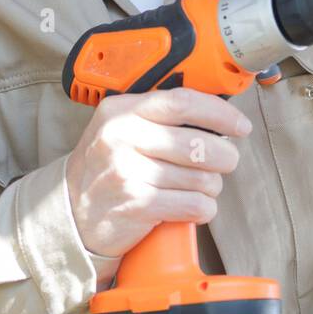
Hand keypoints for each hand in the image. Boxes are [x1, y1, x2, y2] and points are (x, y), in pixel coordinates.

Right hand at [64, 87, 251, 257]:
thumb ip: (158, 115)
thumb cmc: (107, 167)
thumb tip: (218, 114)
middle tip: (225, 162)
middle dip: (224, 156)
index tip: (240, 126)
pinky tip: (193, 206)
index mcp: (121, 111)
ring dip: (211, 186)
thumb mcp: (120, 128)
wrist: (72, 212)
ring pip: (201, 178)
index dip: (220, 113)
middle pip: (197, 143)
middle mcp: (121, 137)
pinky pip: (193, 205)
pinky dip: (203, 209)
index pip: (182, 102)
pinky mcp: (136, 205)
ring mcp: (127, 172)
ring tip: (200, 187)